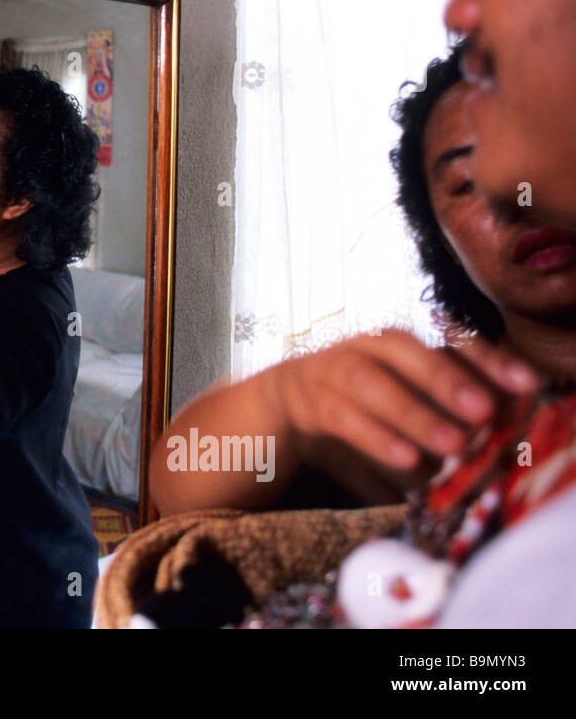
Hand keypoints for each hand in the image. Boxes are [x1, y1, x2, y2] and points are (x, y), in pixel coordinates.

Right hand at [268, 329, 540, 473]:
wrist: (269, 410)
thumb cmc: (352, 405)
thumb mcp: (399, 396)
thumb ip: (440, 403)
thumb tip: (498, 422)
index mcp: (390, 337)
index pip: (441, 334)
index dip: (484, 356)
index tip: (525, 384)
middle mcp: (357, 343)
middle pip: (401, 347)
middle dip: (445, 377)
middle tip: (485, 411)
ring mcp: (326, 369)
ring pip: (368, 382)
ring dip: (414, 412)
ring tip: (455, 445)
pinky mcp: (304, 402)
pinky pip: (340, 416)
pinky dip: (375, 436)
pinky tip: (406, 460)